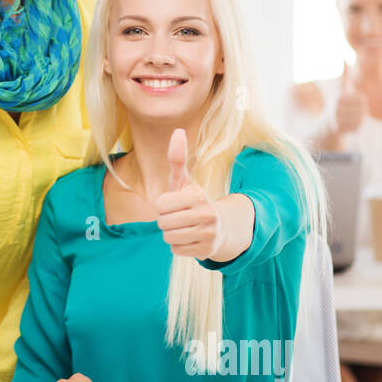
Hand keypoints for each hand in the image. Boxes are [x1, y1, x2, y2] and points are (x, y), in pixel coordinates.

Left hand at [154, 128, 223, 259]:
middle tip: (178, 218)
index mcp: (198, 196)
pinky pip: (176, 250)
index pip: (160, 205)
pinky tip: (190, 239)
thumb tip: (178, 131)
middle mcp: (206, 214)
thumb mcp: (184, 181)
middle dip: (165, 221)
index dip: (162, 205)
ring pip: (169, 238)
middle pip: (163, 223)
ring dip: (171, 234)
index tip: (174, 204)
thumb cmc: (193, 201)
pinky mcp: (207, 251)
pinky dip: (178, 246)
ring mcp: (208, 234)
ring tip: (183, 228)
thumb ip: (178, 159)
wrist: (221, 227)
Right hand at [335, 62, 366, 135]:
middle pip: (363, 109)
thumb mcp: (340, 89)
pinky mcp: (341, 130)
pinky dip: (356, 126)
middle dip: (361, 109)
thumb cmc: (337, 104)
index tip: (352, 101)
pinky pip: (358, 127)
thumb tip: (343, 58)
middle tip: (354, 110)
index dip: (360, 100)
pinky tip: (349, 125)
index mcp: (339, 97)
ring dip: (359, 118)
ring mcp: (339, 120)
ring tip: (351, 117)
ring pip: (361, 118)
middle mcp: (337, 108)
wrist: (326, 124)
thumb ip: (344, 76)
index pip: (361, 98)